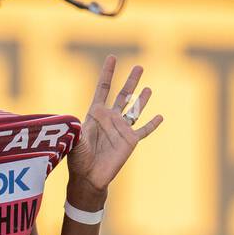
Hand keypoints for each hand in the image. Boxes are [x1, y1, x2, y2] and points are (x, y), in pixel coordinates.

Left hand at [68, 58, 162, 201]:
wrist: (88, 177)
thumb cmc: (78, 158)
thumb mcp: (74, 140)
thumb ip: (75, 130)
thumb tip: (74, 124)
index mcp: (96, 114)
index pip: (103, 89)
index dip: (108, 73)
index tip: (112, 58)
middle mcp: (110, 118)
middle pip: (123, 95)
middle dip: (131, 81)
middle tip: (139, 66)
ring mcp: (121, 129)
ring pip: (135, 110)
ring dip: (142, 99)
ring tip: (148, 88)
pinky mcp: (130, 141)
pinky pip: (143, 131)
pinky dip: (152, 124)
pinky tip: (160, 116)